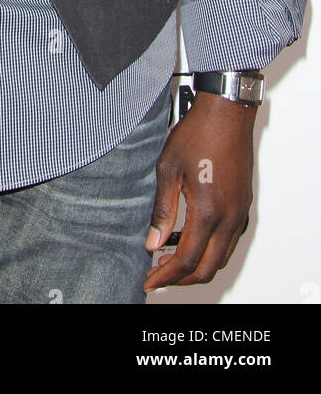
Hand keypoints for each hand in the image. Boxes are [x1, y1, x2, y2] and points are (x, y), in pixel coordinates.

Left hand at [143, 90, 254, 291]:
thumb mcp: (168, 170)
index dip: (166, 276)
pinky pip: (230, 240)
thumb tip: (152, 242)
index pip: (186, 260)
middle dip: (181, 278)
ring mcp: (239, 212)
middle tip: (158, 275)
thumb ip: (162, 210)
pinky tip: (192, 240)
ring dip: (197, 266)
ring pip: (221, 257)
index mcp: (208, 212)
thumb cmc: (198, 134)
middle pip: (207, 267)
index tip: (150, 281)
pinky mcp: (243, 204)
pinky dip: (211, 250)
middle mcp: (229, 217)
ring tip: (171, 260)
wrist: (227, 113)